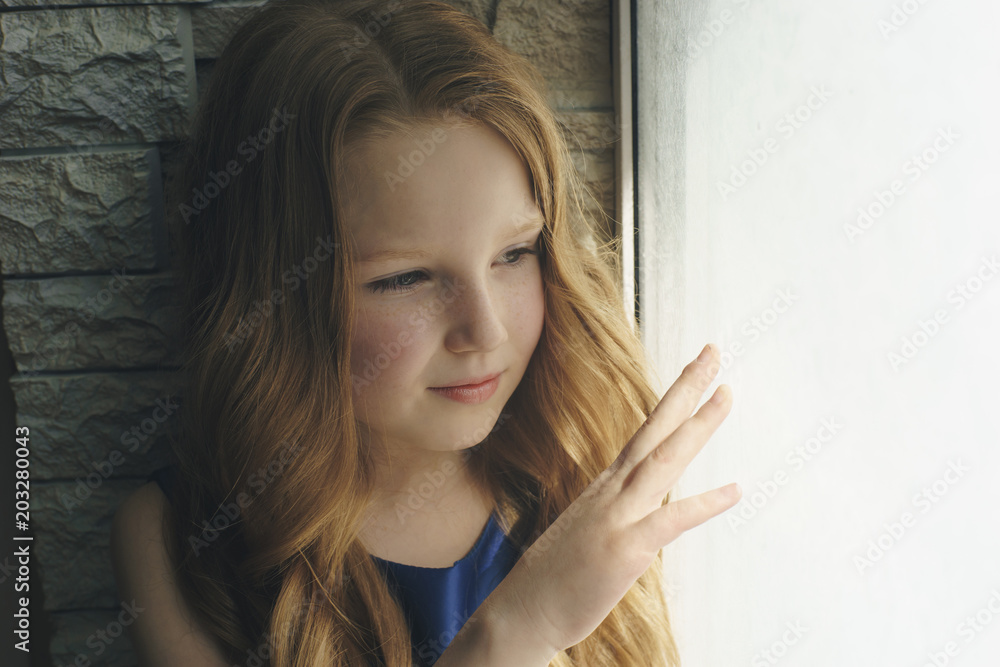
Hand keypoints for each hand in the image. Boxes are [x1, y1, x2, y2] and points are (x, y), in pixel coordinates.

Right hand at [486, 343, 739, 654]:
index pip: (645, 432)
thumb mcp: (587, 531)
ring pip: (663, 461)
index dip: (673, 399)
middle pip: (655, 429)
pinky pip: (670, 520)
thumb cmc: (554, 578)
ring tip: (726, 395)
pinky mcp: (625, 550)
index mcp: (605, 488)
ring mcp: (617, 518)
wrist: (521, 611)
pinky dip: (704, 504)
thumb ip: (615, 512)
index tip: (697, 370)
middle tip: (714, 352)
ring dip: (697, 427)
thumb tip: (638, 508)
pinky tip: (735, 490)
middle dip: (686, 389)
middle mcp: (611, 492)